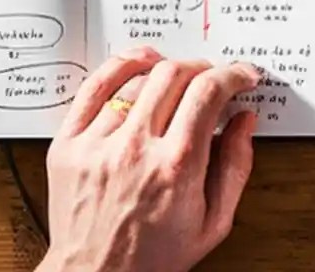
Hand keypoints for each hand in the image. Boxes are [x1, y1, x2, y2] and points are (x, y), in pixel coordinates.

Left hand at [37, 47, 259, 271]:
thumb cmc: (153, 258)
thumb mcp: (214, 223)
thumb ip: (235, 167)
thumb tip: (244, 122)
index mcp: (177, 167)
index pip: (209, 92)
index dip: (232, 74)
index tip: (241, 75)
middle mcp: (136, 149)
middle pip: (175, 75)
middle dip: (203, 67)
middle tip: (213, 78)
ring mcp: (98, 144)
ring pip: (137, 78)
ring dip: (167, 67)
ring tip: (179, 74)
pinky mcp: (69, 144)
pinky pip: (93, 87)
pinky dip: (119, 65)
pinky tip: (137, 62)